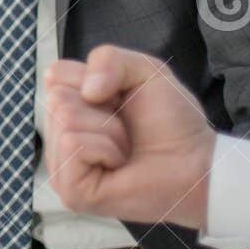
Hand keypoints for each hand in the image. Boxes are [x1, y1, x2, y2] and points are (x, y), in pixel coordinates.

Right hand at [44, 44, 216, 230]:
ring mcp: (62, 166)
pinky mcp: (71, 190)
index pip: (54, 74)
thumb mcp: (145, 70)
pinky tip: (118, 164)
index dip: (91, 79)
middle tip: (125, 129)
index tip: (117, 99)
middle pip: (57, 97)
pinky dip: (104, 148)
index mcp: (70, 106)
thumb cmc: (171, 122)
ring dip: (107, 130)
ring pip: (65, 120)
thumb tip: (86, 90)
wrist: (195, 162)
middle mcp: (59, 136)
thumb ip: (108, 58)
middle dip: (101, 108)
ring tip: (124, 148)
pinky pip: (72, 144)